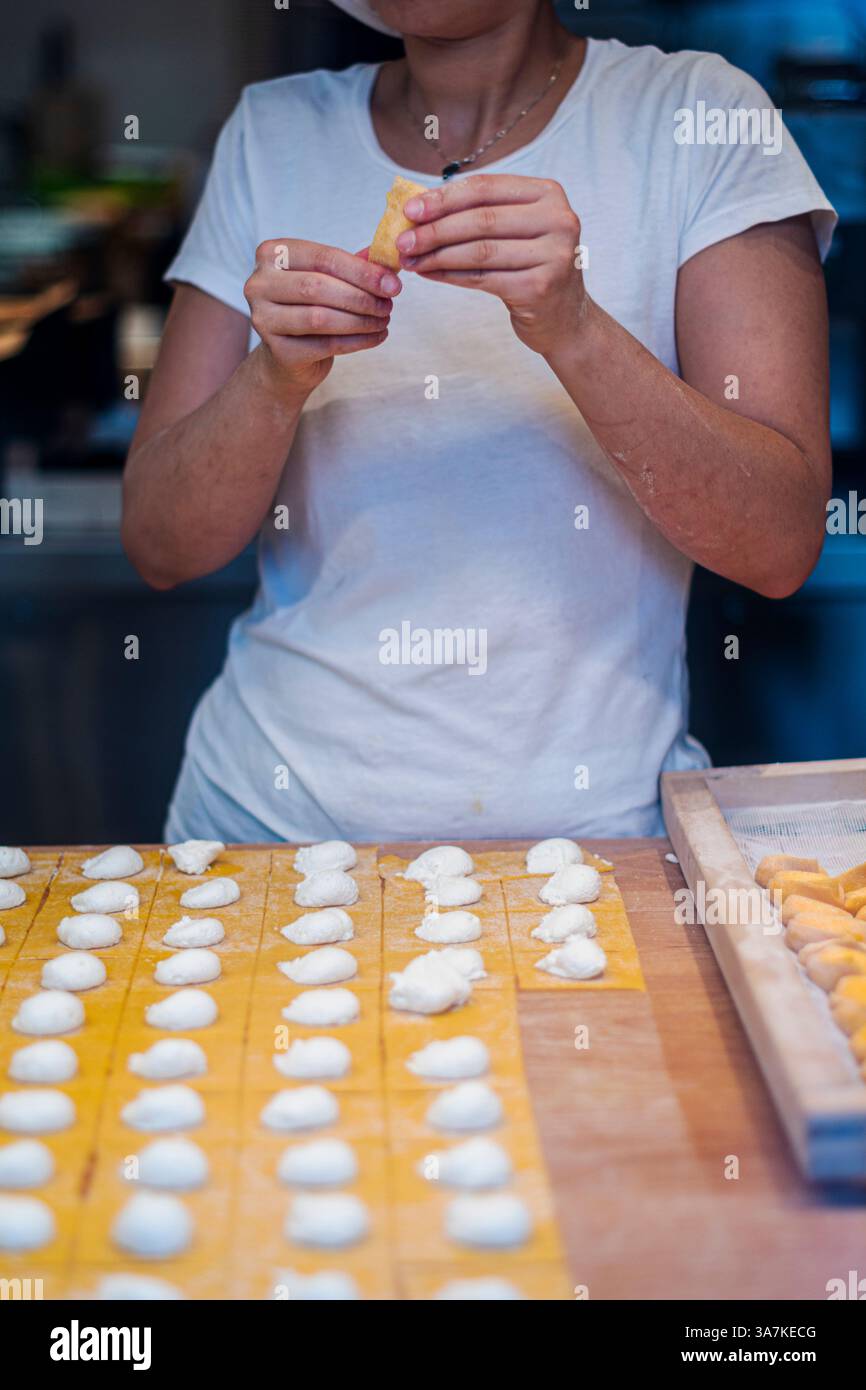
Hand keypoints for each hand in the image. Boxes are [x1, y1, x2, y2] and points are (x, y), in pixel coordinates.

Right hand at [244, 240, 400, 396]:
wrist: (288, 355)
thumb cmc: (310, 306)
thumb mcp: (328, 278)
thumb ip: (353, 266)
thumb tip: (389, 258)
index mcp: (272, 254)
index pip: (323, 257)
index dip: (362, 271)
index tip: (392, 284)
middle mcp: (259, 284)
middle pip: (318, 286)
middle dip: (361, 297)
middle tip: (389, 304)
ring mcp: (264, 319)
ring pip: (320, 317)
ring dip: (361, 320)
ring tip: (384, 320)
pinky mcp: (278, 351)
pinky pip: (325, 345)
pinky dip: (357, 341)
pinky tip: (376, 337)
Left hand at [396, 175, 585, 356]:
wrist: (565, 318)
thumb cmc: (531, 267)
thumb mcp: (517, 230)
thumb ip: (481, 213)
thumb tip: (420, 209)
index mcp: (548, 194)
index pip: (486, 188)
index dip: (444, 197)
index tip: (410, 209)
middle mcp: (558, 220)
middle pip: (481, 219)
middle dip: (435, 229)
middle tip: (402, 240)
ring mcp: (553, 255)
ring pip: (479, 250)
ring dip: (437, 255)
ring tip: (410, 260)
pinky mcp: (540, 287)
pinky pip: (482, 278)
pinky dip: (449, 276)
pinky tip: (429, 274)